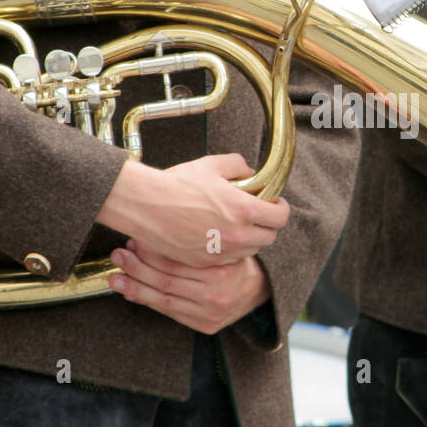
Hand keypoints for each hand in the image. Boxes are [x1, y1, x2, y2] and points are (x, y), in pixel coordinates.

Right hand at [95, 154, 289, 267]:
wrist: (145, 205)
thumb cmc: (177, 184)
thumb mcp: (212, 165)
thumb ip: (238, 165)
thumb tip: (250, 171)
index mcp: (243, 210)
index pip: (280, 217)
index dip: (280, 209)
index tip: (275, 203)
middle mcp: (237, 235)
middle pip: (269, 237)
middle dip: (267, 224)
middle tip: (257, 214)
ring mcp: (221, 251)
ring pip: (250, 250)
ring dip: (249, 238)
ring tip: (235, 223)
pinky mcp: (205, 261)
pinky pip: (229, 258)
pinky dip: (230, 248)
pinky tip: (218, 234)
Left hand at [109, 239, 270, 333]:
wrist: (261, 289)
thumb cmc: (236, 258)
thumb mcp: (225, 242)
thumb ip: (200, 236)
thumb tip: (160, 222)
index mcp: (221, 271)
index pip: (176, 262)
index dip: (151, 251)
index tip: (135, 240)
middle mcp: (215, 295)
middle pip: (166, 281)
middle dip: (137, 267)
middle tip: (118, 255)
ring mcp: (210, 313)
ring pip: (164, 300)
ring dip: (135, 287)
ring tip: (116, 277)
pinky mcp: (205, 326)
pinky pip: (171, 313)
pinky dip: (148, 302)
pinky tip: (131, 292)